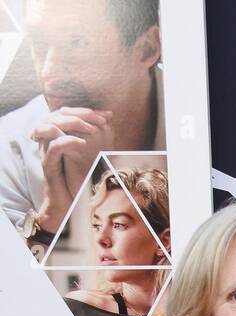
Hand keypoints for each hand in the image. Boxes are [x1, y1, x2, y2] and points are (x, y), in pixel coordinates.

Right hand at [30, 106, 113, 230]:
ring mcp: (46, 151)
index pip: (69, 112)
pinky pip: (54, 147)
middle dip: (81, 114)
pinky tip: (83, 143)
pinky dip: (68, 142)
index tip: (107, 116)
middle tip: (101, 119)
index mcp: (59, 134)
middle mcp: (49, 139)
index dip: (87, 111)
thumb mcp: (91, 154)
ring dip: (74, 124)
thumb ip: (96, 136)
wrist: (69, 204)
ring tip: (92, 129)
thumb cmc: (80, 181)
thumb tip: (109, 117)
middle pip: (59, 114)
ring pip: (52, 125)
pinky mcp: (48, 164)